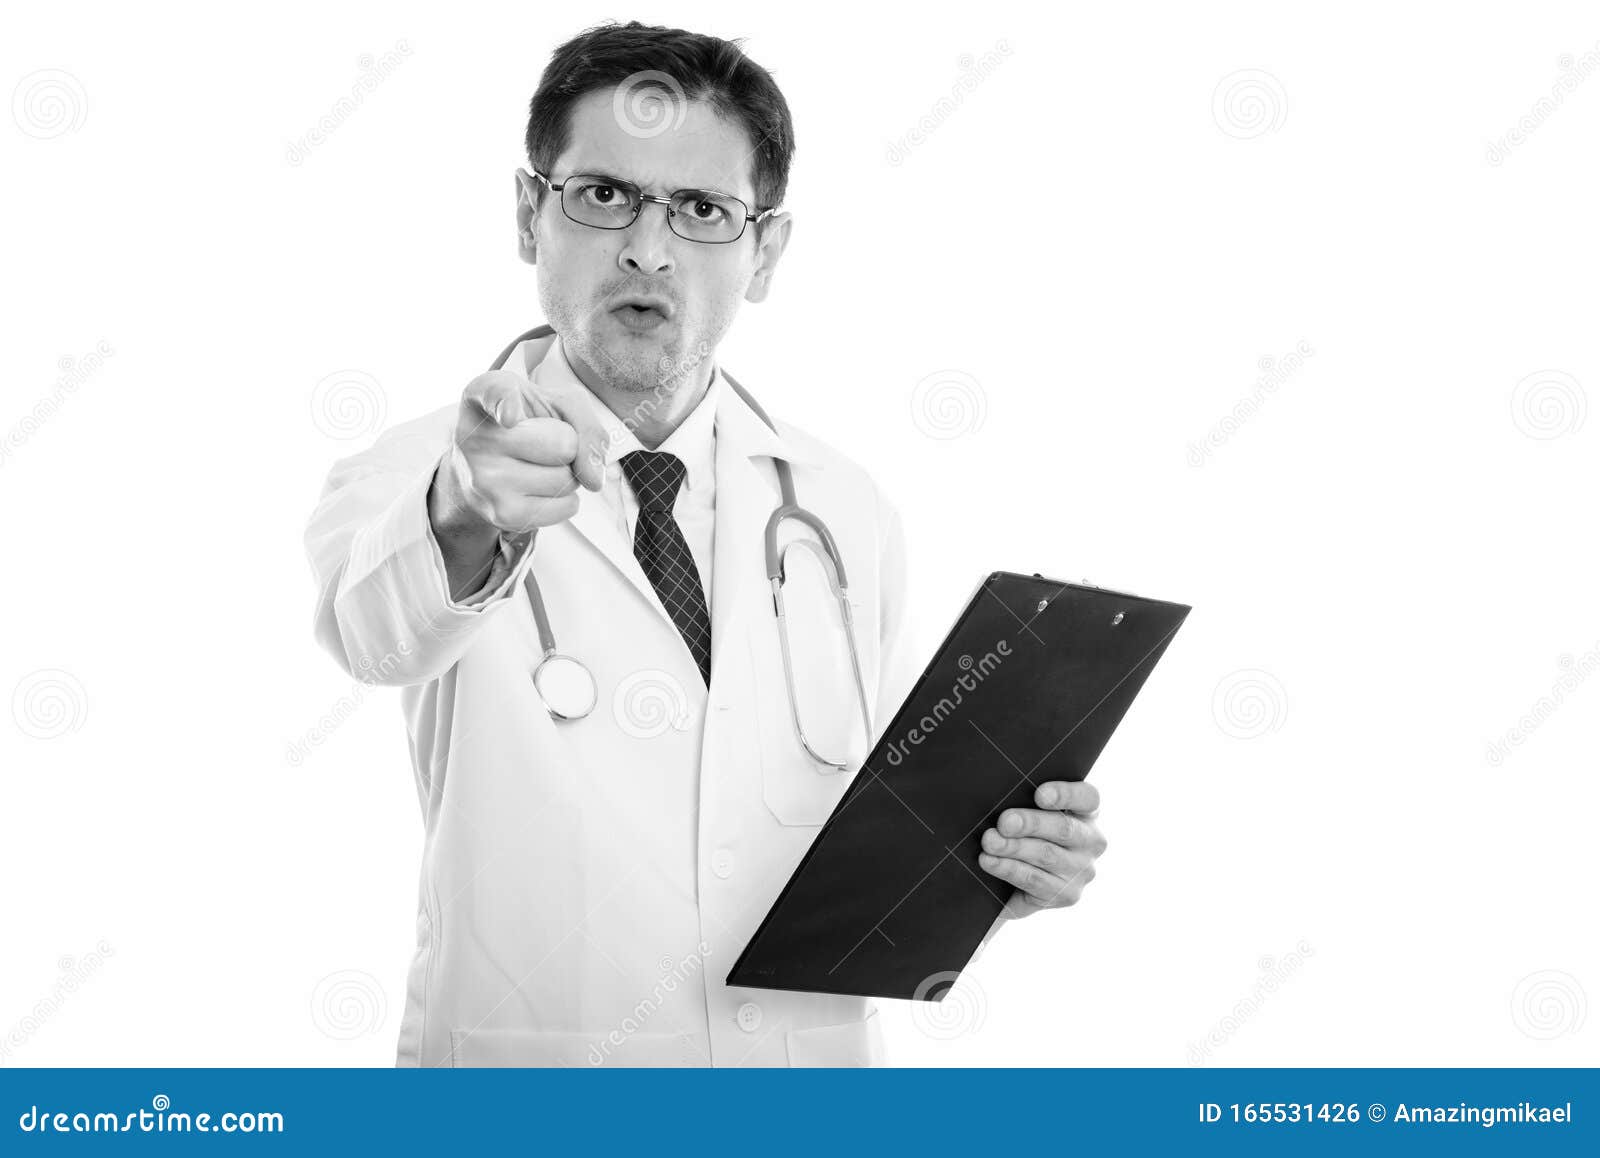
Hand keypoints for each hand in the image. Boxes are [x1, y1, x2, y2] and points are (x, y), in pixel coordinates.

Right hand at [433, 368, 608, 535]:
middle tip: (542, 443)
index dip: (506, 404)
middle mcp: (476, 437)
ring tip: (536, 465)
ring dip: (566, 474)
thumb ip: (587, 425)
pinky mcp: (502, 514)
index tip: (509, 415)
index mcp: (483, 394)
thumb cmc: (528, 424)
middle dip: (569, 446)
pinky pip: (567, 507)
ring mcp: (484, 479)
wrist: (484, 466)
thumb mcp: (559, 403)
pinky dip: (565, 498)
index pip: (496, 394)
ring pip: (568, 480)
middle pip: (565, 446)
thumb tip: (594, 481)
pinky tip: (537, 487)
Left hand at [977, 780, 1105, 918]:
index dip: (1066, 794)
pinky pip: (1035, 879)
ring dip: (1013, 847)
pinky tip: (989, 861)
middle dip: (1030, 823)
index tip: (1039, 794)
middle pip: (1064, 828)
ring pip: (1047, 855)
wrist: (1014, 885)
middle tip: (1004, 822)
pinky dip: (1008, 868)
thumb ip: (1023, 802)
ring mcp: (1082, 870)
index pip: (1088, 797)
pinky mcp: (1067, 895)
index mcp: (1086, 812)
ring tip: (989, 841)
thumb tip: (1005, 807)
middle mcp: (1091, 841)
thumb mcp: (1027, 814)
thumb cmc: (1020, 835)